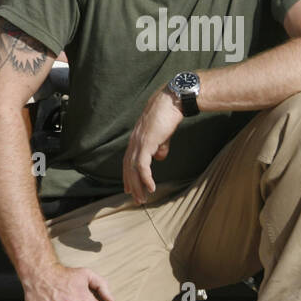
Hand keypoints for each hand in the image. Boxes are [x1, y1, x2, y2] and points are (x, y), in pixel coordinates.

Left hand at [122, 86, 182, 203]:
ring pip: (134, 170)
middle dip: (131, 185)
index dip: (128, 176)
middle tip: (136, 199)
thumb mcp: (163, 134)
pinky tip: (151, 188)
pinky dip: (146, 178)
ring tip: (142, 199)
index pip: (128, 161)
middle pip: (128, 168)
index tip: (130, 189)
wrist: (171, 101)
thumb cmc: (168, 114)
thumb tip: (159, 158)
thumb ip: (160, 146)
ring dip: (138, 186)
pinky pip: (143, 166)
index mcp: (136, 139)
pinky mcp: (147, 143)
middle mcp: (134, 141)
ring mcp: (139, 142)